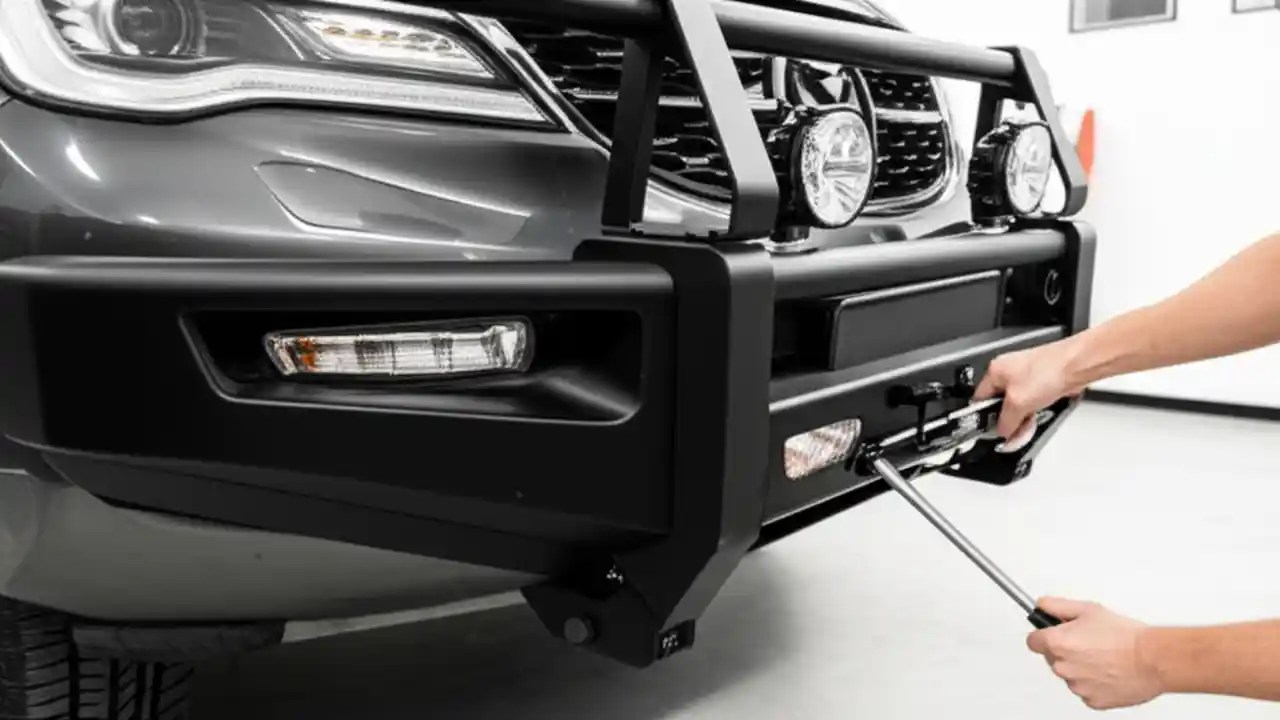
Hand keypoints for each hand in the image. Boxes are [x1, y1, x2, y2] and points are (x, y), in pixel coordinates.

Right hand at [974, 339, 1084, 444]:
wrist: (1077, 365)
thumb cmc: (1049, 371)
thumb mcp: (1018, 404)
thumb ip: (1006, 421)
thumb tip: (1003, 431)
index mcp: (995, 370)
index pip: (980, 399)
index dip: (984, 417)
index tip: (993, 431)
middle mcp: (1009, 370)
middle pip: (1000, 403)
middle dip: (1009, 419)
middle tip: (1015, 429)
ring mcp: (1026, 375)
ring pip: (1019, 404)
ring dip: (1024, 416)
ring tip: (1031, 420)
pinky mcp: (1042, 380)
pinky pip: (1033, 401)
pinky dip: (1036, 409)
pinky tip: (1042, 412)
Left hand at [1027, 598, 1164, 709]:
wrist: (1152, 660)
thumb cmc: (1125, 636)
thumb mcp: (1088, 609)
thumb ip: (1057, 606)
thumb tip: (1042, 606)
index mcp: (1057, 643)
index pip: (1033, 641)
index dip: (1043, 634)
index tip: (1051, 632)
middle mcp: (1062, 666)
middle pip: (1051, 658)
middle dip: (1064, 650)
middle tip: (1087, 642)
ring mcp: (1077, 686)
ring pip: (1069, 675)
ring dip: (1079, 667)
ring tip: (1103, 656)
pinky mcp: (1093, 701)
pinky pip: (1086, 690)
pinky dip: (1094, 683)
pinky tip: (1108, 671)